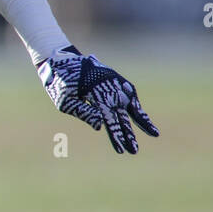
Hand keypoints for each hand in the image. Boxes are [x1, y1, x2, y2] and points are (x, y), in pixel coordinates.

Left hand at [37, 46, 157, 153]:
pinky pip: (129, 93)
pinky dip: (136, 105)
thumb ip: (83, 112)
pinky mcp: (114, 78)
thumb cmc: (59, 83)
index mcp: (95, 94)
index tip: (121, 150)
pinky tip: (141, 115)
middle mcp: (108, 88)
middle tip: (134, 151)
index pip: (109, 119)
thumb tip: (100, 126)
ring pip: (131, 104)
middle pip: (121, 115)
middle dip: (128, 134)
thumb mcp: (64, 101)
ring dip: (141, 120)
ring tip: (154, 133)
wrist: (59, 60)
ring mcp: (113, 82)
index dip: (115, 135)